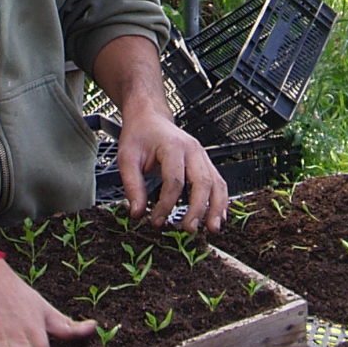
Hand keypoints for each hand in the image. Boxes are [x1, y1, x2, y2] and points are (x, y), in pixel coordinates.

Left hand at [116, 110, 229, 231]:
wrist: (150, 117)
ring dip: (216, 207)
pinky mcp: (205, 162)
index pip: (174, 180)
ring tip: (211, 229)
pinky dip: (221, 200)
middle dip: (198, 209)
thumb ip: (132, 185)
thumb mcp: (127, 158)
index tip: (155, 221)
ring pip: (216, 183)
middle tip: (188, 229)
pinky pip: (218, 182)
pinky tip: (218, 217)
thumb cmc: (139, 136)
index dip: (166, 204)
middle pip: (202, 182)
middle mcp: (193, 150)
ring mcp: (202, 155)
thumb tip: (137, 213)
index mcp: (172, 146)